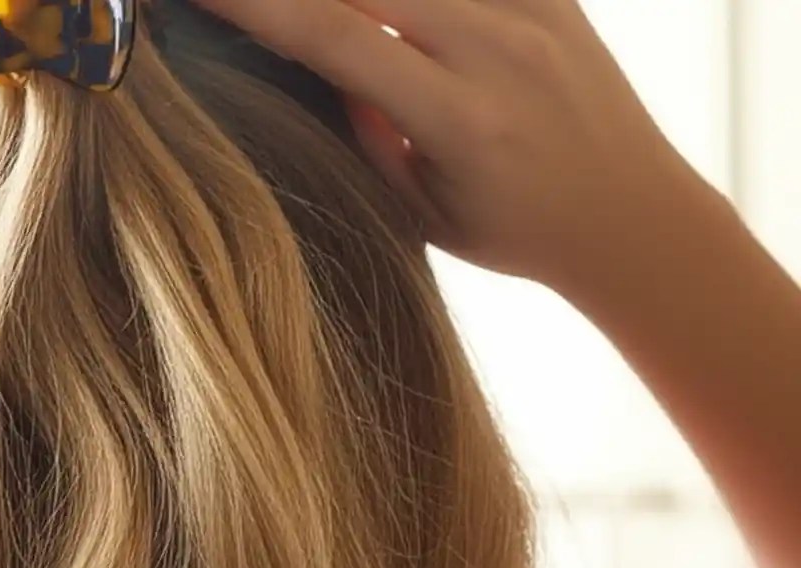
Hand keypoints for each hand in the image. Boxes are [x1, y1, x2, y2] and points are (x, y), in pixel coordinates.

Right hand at [194, 0, 733, 284]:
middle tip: (246, 5)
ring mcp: (531, 7)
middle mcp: (498, 46)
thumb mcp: (422, 210)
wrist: (634, 216)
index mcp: (460, 116)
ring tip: (316, 16)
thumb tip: (317, 55)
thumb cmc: (519, 231)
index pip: (332, 36)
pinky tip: (394, 18)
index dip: (257, 6)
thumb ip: (365, 132)